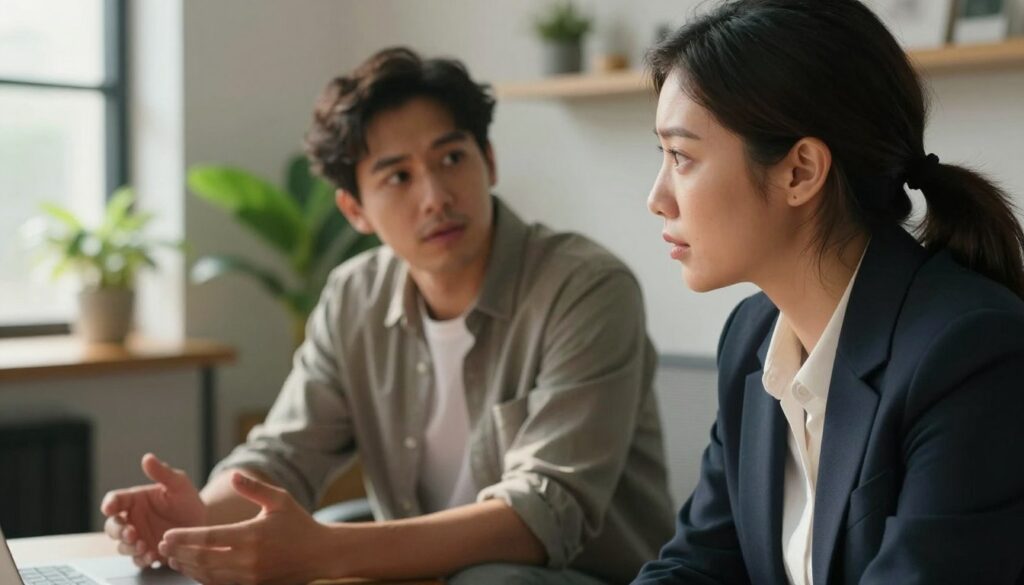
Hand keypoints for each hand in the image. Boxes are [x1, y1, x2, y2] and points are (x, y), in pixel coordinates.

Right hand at [100, 453, 206, 567]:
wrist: (203, 522)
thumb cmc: (187, 499)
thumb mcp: (179, 483)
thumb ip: (162, 473)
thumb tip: (147, 458)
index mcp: (135, 500)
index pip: (115, 500)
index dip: (109, 504)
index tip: (110, 508)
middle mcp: (132, 520)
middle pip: (112, 526)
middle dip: (118, 530)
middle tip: (130, 533)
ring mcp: (138, 538)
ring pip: (123, 545)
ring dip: (129, 547)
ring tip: (142, 546)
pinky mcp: (147, 553)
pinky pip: (138, 559)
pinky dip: (142, 559)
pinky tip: (151, 556)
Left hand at [159, 472, 337, 584]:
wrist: (321, 554)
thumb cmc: (299, 523)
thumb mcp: (280, 499)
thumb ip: (254, 488)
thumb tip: (233, 474)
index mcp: (253, 535)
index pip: (209, 538)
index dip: (184, 537)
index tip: (167, 534)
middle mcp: (249, 558)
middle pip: (203, 559)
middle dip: (179, 553)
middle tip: (163, 546)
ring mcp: (250, 576)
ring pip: (209, 575)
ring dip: (188, 568)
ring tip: (173, 559)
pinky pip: (221, 584)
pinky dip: (203, 578)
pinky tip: (194, 570)